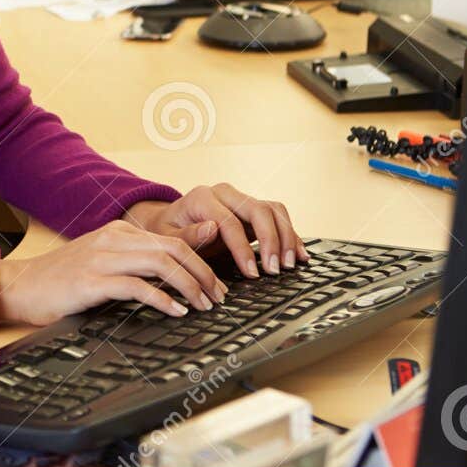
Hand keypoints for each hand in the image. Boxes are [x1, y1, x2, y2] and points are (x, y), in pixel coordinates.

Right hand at [0, 219, 227, 326]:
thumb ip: (138, 259)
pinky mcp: (91, 282)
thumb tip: (177, 268)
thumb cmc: (61, 279)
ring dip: (190, 287)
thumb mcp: (103, 261)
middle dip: (204, 273)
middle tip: (219, 297)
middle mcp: (113, 240)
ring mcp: (101, 259)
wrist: (18, 286)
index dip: (202, 261)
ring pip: (161, 264)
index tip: (216, 284)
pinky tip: (175, 312)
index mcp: (118, 232)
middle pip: (174, 248)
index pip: (173, 239)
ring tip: (203, 305)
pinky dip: (163, 300)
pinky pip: (137, 287)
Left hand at [125, 183, 308, 277]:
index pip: (229, 221)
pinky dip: (291, 234)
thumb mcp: (167, 236)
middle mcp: (225, 193)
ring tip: (289, 265)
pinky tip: (299, 254)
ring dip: (286, 237)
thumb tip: (212, 229)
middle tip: (275, 269)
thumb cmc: (168, 231)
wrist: (170, 221)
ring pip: (273, 210)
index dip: (242, 248)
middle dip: (271, 240)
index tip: (252, 273)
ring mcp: (241, 199)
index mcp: (202, 198)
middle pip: (258, 210)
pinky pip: (278, 216)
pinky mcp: (252, 210)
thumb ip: (188, 235)